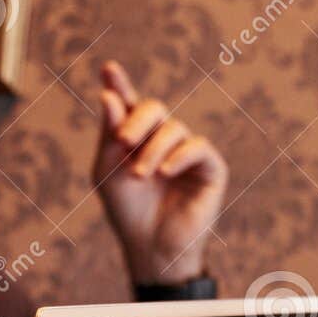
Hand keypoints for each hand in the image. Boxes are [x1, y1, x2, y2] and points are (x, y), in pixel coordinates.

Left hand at [93, 60, 227, 284]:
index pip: (130, 104)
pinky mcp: (210, 168)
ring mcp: (188, 152)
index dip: (120, 84)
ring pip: (173, 128)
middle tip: (122, 142)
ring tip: (140, 176)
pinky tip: (164, 172)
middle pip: (153, 108)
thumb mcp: (108, 171)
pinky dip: (178, 156)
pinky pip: (197, 147)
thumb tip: (109, 95)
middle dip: (136, 120)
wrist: (150, 248)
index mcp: (137, 138)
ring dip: (152, 150)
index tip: (108, 68)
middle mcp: (164, 139)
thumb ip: (109, 134)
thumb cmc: (127, 212)